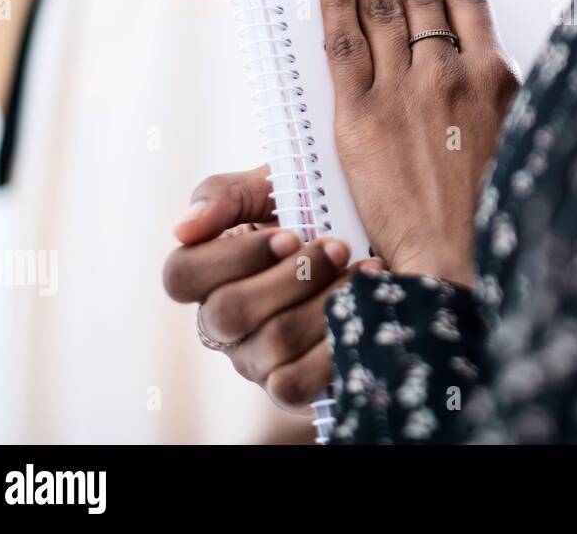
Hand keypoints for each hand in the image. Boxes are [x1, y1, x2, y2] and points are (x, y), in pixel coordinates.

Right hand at [164, 166, 380, 412]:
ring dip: (325, 300)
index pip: (181, 275)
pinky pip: (292, 384)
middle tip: (337, 248)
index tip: (290, 235)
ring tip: (362, 272)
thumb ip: (226, 196)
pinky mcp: (294, 388)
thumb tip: (184, 228)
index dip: (234, 256)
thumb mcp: (278, 188)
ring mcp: (256, 360)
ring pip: (271, 343)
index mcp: (214, 274)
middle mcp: (226, 323)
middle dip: (292, 276)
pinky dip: (333, 345)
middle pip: (227, 312)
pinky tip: (363, 309)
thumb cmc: (326, 215)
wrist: (394, 242)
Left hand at [320, 0, 520, 287]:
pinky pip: (342, 43)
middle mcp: (449, 72)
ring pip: (381, 5)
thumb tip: (502, 70)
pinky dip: (335, 0)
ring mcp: (403, 90)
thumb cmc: (500, 216)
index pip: (468, 3)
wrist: (462, 264)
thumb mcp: (529, 143)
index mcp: (495, 77)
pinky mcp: (359, 117)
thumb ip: (512, 98)